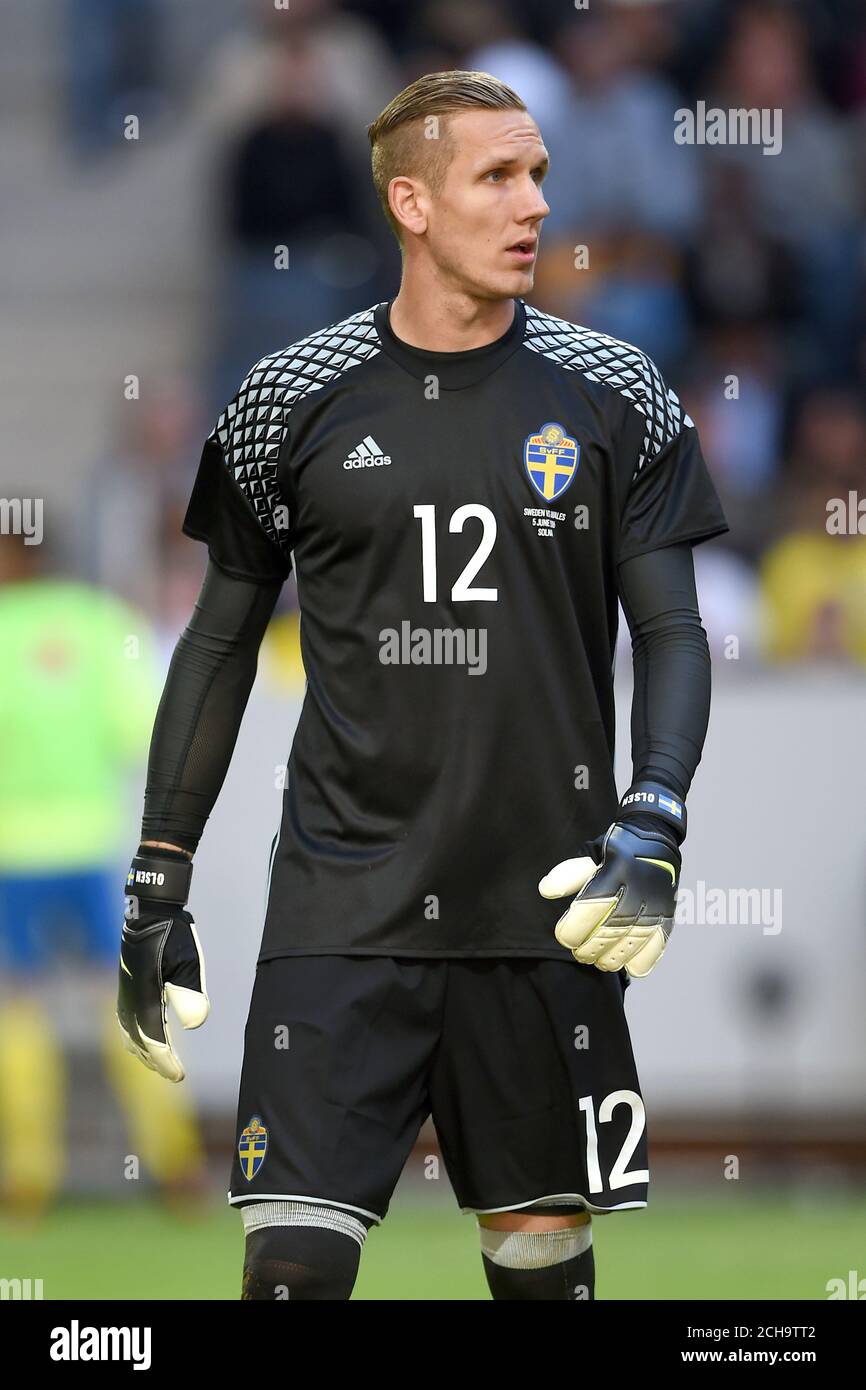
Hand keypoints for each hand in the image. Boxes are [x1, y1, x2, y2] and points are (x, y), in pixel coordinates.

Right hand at [117, 870, 208, 1081]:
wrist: (148, 914)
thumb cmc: (172, 937)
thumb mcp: (188, 961)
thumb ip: (190, 992)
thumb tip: (194, 1024)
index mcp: (144, 998)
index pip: (154, 1040)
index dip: (166, 1062)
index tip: (179, 1077)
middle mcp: (130, 1000)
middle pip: (140, 1042)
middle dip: (157, 1061)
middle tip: (175, 1075)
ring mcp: (125, 995)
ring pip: (131, 1034)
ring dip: (145, 1051)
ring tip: (159, 1063)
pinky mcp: (126, 989)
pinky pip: (126, 1023)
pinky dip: (135, 1038)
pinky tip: (141, 1040)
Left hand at [538, 822, 679, 977]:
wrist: (657, 842)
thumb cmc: (616, 854)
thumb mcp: (591, 856)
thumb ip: (568, 875)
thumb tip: (546, 890)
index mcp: (616, 871)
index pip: (591, 907)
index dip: (573, 928)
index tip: (564, 936)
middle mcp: (638, 889)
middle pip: (610, 930)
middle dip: (590, 948)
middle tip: (579, 952)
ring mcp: (656, 905)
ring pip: (632, 943)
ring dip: (611, 958)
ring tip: (598, 960)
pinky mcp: (668, 917)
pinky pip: (655, 948)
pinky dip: (639, 962)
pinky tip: (625, 963)